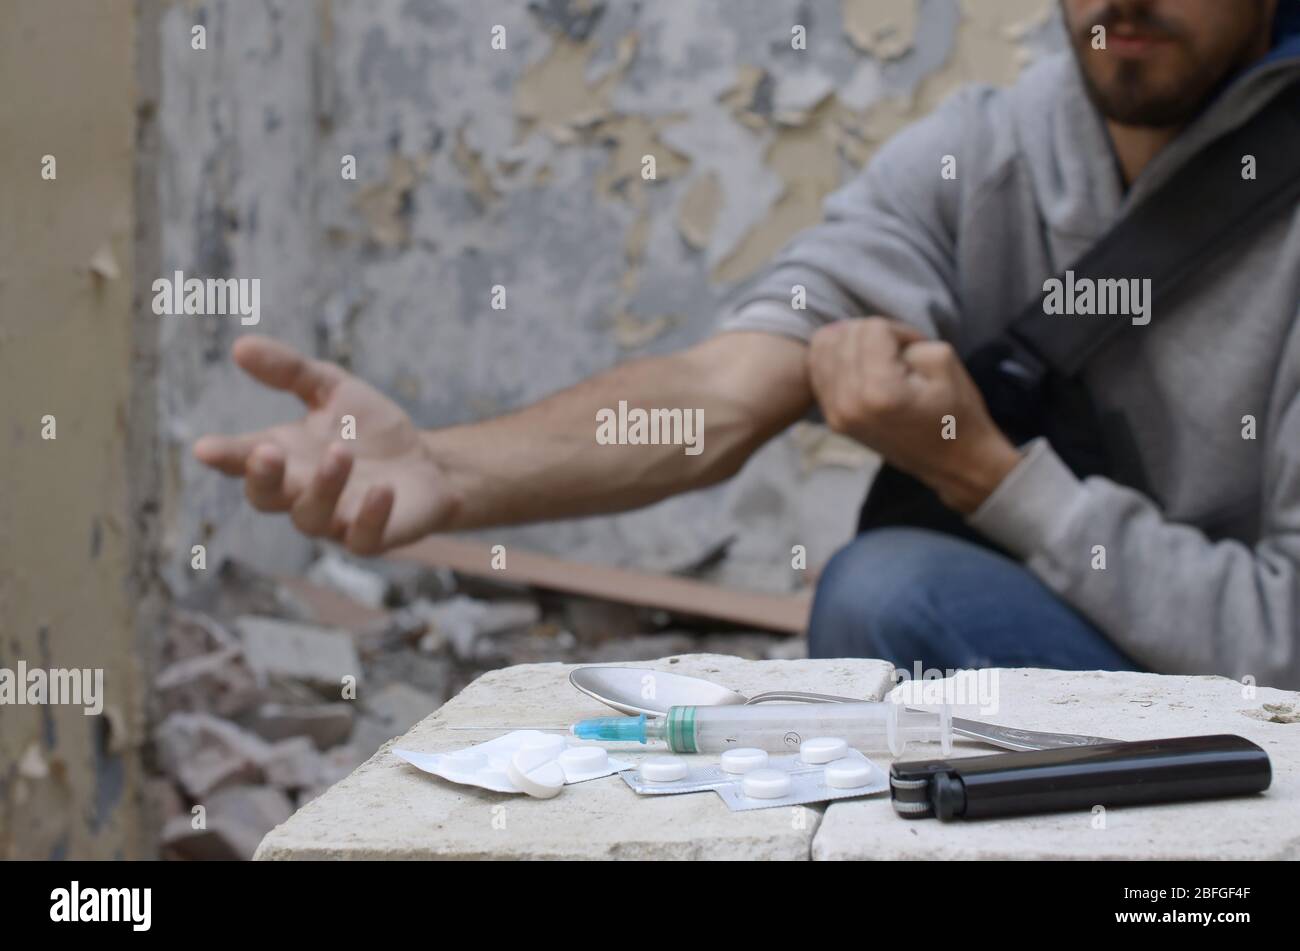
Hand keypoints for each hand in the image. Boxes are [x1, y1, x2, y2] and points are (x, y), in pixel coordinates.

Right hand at [193, 336, 458, 553]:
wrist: (428, 462)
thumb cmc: (368, 429)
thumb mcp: (331, 388)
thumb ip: (289, 370)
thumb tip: (240, 345)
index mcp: (283, 457)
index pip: (242, 460)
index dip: (224, 456)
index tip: (205, 448)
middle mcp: (299, 493)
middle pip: (266, 497)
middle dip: (263, 476)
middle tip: (268, 451)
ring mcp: (334, 519)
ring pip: (311, 516)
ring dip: (323, 486)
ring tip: (341, 453)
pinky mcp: (371, 537)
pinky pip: (362, 537)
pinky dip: (369, 516)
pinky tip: (382, 490)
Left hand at [808, 318, 1021, 513]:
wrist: (953, 461)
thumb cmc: (956, 411)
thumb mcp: (942, 360)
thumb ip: (904, 338)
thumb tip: (869, 336)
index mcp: (879, 392)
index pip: (872, 329)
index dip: (900, 331)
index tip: (916, 350)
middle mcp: (849, 405)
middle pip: (845, 335)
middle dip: (874, 335)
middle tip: (899, 355)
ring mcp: (836, 415)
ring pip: (824, 346)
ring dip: (853, 343)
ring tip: (879, 359)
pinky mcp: (833, 419)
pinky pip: (817, 368)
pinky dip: (836, 357)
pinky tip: (861, 366)